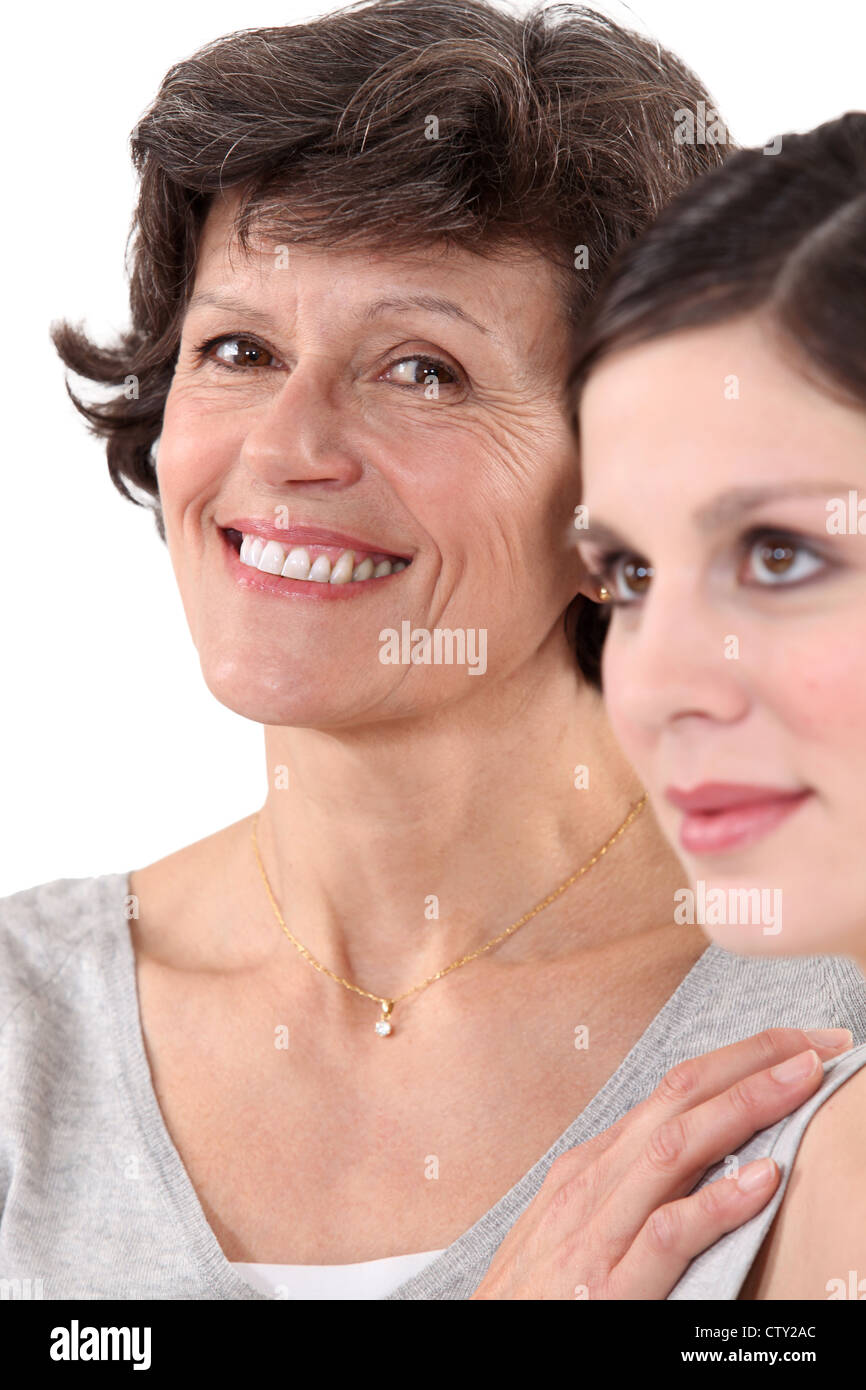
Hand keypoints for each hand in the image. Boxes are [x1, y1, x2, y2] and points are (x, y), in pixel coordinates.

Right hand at [470, 1027, 851, 1298]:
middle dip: (752, 1063)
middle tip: (818, 1043)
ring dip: (745, 1107)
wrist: (472, 1351)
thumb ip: (625, 1190)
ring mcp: (596, 1234)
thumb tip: (696, 1157)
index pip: (672, 1092)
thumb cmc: (533, 1298)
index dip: (738, 1062)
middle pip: (678, 1100)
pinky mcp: (608, 1290)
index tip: (794, 1047)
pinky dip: (716, 1202)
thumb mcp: (573, 1226)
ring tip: (803, 1081)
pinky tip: (762, 1180)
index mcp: (588, 1167)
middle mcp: (591, 1185)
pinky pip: (667, 1234)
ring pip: (675, 1149)